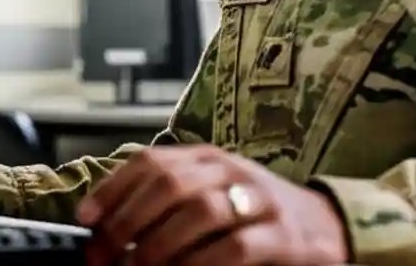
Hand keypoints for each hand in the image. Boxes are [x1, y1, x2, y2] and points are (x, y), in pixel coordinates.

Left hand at [75, 144, 349, 265]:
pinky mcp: (282, 237)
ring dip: (157, 245)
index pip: (152, 161)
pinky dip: (197, 265)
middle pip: (170, 184)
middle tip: (103, 254)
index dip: (114, 188)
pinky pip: (232, 249)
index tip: (86, 218)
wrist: (329, 228)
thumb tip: (106, 225)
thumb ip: (171, 202)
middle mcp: (233, 172)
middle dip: (127, 221)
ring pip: (199, 212)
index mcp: (210, 159)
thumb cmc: (258, 216)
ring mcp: (259, 201)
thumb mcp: (215, 195)